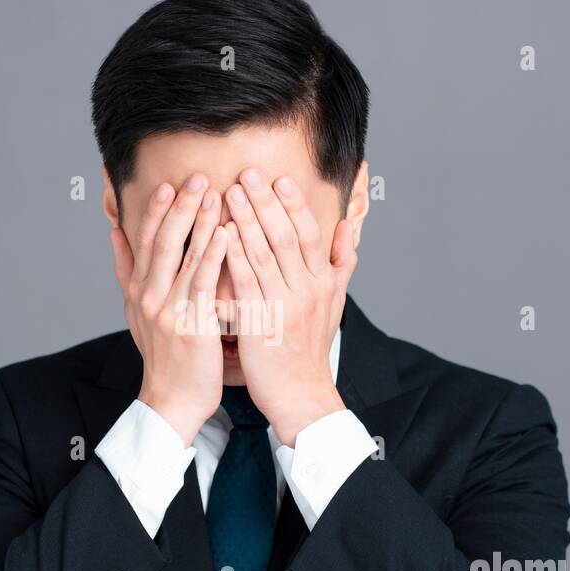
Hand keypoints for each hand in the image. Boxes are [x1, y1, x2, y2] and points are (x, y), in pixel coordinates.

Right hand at [109, 172, 227, 445]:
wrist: (171, 401)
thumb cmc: (164, 357)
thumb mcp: (136, 312)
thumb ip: (127, 270)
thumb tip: (115, 232)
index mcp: (138, 290)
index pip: (144, 240)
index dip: (157, 210)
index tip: (170, 184)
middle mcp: (148, 296)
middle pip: (161, 240)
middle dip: (180, 206)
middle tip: (197, 178)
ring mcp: (168, 309)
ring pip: (182, 256)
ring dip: (199, 222)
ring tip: (214, 194)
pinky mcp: (190, 324)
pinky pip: (203, 282)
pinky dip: (213, 254)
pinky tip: (226, 233)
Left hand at [222, 167, 356, 446]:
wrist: (302, 397)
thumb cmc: (309, 352)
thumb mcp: (333, 306)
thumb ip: (340, 266)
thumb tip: (349, 229)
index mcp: (323, 284)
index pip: (311, 235)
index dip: (294, 206)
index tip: (279, 179)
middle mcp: (307, 291)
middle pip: (287, 237)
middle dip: (266, 203)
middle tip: (248, 173)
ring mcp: (285, 306)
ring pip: (265, 255)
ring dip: (245, 220)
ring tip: (228, 193)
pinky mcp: (262, 323)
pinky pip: (247, 284)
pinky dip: (234, 257)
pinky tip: (220, 236)